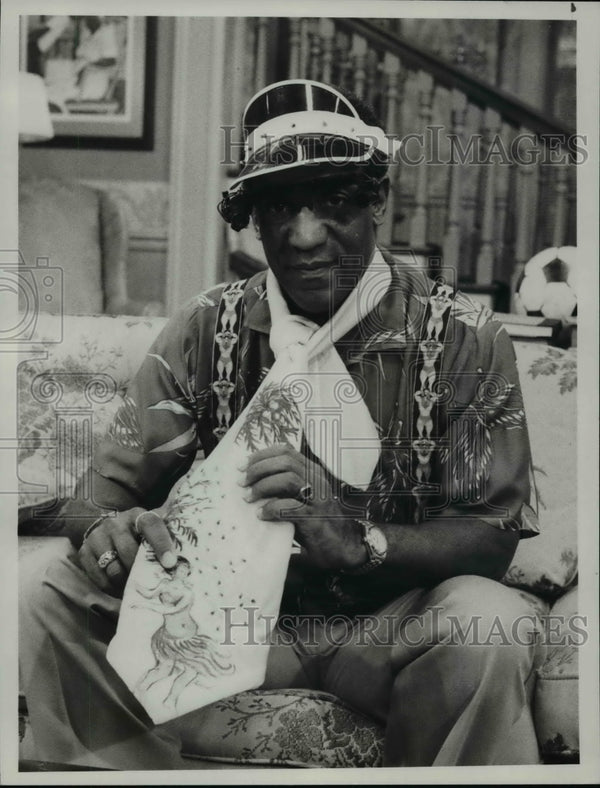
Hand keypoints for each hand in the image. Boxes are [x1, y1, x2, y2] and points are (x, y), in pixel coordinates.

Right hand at [78, 507, 175, 594]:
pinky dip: (112, 589)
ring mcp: (98, 537)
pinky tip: (120, 588)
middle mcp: (116, 523)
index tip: (170, 562)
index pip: (152, 525)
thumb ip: (171, 534)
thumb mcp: (155, 527)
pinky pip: (99, 579)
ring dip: (126, 583)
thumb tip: (196, 550)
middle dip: (140, 572)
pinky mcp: (84, 552)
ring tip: (135, 587)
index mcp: (139, 516)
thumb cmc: (139, 533)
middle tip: (151, 584)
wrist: (106, 526)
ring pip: (113, 569)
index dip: (161, 544)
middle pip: (129, 553)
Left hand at [240, 443, 365, 571]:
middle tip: (242, 482)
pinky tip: (260, 515)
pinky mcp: (315, 518)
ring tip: (248, 498)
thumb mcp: (300, 498)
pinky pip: (290, 507)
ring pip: (288, 478)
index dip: (262, 455)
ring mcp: (318, 498)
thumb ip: (283, 488)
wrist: (342, 547)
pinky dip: (271, 509)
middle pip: (285, 461)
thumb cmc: (315, 522)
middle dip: (258, 469)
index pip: (286, 451)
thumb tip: (250, 483)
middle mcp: (317, 480)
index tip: (243, 466)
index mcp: (312, 471)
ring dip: (263, 486)